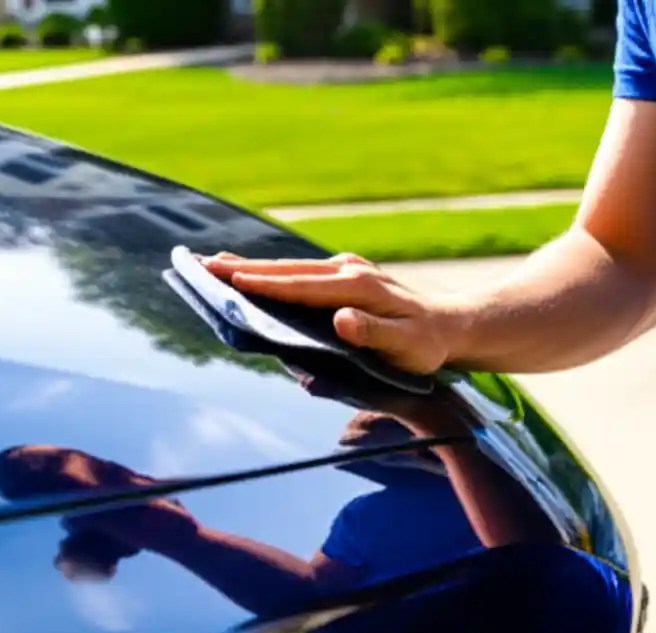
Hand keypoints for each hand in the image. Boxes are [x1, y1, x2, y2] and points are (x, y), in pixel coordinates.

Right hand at [202, 252, 469, 373]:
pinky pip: (299, 272)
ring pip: (290, 267)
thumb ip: (373, 334)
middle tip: (203, 264)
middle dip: (243, 267)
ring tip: (214, 264)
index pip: (301, 286)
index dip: (265, 285)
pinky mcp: (343, 274)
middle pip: (287, 269)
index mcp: (357, 287)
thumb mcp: (407, 346)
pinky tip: (252, 274)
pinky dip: (272, 272)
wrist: (452, 324)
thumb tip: (340, 320)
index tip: (230, 281)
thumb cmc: (426, 344)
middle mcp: (348, 271)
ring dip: (252, 266)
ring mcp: (345, 270)